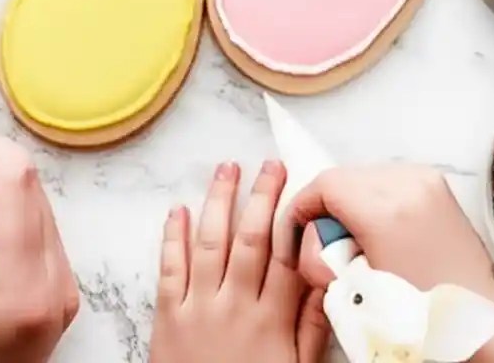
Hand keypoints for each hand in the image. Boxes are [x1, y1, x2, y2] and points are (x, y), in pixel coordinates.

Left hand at [151, 161, 329, 362]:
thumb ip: (311, 327)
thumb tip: (326, 283)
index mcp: (272, 320)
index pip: (288, 256)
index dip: (294, 217)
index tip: (301, 186)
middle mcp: (235, 306)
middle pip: (251, 239)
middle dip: (262, 196)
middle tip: (270, 165)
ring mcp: (199, 308)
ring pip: (210, 242)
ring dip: (218, 200)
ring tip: (227, 168)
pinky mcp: (167, 316)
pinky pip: (170, 268)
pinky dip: (173, 236)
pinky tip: (179, 210)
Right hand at [290, 164, 493, 362]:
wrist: (473, 313)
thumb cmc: (420, 310)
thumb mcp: (354, 287)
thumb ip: (320, 251)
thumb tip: (308, 229)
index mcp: (385, 212)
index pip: (325, 184)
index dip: (303, 204)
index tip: (300, 226)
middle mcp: (408, 186)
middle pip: (342, 176)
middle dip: (328, 205)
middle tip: (332, 241)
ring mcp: (425, 180)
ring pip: (363, 174)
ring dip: (352, 200)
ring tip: (361, 236)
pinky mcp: (435, 182)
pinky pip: (387, 176)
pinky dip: (375, 196)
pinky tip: (383, 227)